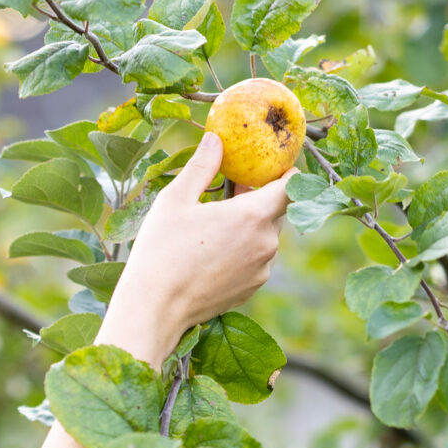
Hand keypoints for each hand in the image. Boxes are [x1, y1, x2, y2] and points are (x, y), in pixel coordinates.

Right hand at [98, 131, 293, 363]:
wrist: (155, 309)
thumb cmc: (161, 251)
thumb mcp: (175, 200)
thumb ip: (201, 166)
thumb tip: (215, 139)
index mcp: (253, 216)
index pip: (292, 186)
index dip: (285, 172)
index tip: (269, 165)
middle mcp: (266, 244)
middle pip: (277, 210)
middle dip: (260, 197)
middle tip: (231, 190)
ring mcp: (261, 270)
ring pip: (266, 236)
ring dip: (250, 225)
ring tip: (216, 223)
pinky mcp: (251, 289)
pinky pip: (256, 259)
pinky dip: (243, 249)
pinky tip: (212, 250)